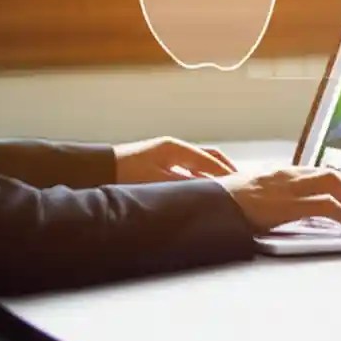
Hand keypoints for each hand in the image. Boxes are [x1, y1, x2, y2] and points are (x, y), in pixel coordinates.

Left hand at [113, 136, 236, 183]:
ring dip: (214, 174)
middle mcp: (175, 148)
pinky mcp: (161, 163)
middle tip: (242, 183)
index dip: (227, 173)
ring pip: (200, 163)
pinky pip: (189, 169)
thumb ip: (184, 185)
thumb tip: (209, 191)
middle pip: (209, 157)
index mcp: (176, 149)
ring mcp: (168, 154)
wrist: (97, 170)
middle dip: (226, 169)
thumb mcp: (156, 181)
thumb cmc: (125, 174)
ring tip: (228, 188)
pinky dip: (201, 178)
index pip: (210, 160)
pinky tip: (205, 190)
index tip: (243, 184)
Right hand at [214, 167, 340, 232]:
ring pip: (332, 181)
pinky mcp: (290, 205)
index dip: (329, 183)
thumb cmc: (219, 204)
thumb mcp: (241, 195)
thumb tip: (264, 209)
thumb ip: (259, 197)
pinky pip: (327, 205)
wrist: (207, 207)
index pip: (310, 172)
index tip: (338, 195)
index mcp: (274, 174)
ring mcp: (288, 188)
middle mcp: (285, 175)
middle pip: (327, 172)